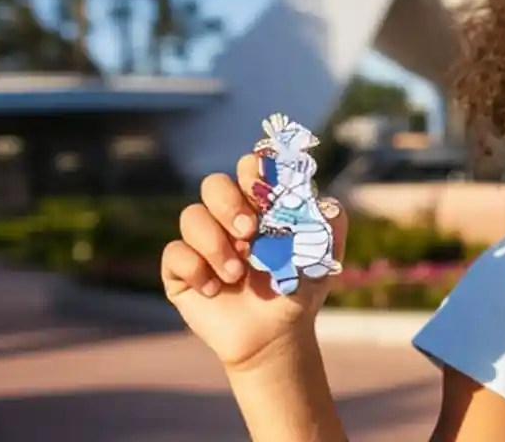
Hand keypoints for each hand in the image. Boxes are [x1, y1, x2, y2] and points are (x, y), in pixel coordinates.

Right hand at [161, 153, 348, 370]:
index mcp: (260, 206)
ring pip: (191, 216)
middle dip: (229, 204)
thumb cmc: (298, 290)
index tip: (262, 189)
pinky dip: (196, 269)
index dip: (252, 171)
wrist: (275, 337)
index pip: (249, 168)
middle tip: (249, 233)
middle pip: (213, 184)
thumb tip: (326, 200)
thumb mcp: (323, 257)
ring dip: (215, 244)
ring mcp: (202, 242)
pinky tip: (216, 290)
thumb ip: (331, 224)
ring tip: (237, 275)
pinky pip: (174, 253)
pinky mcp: (182, 269)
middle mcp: (227, 218)